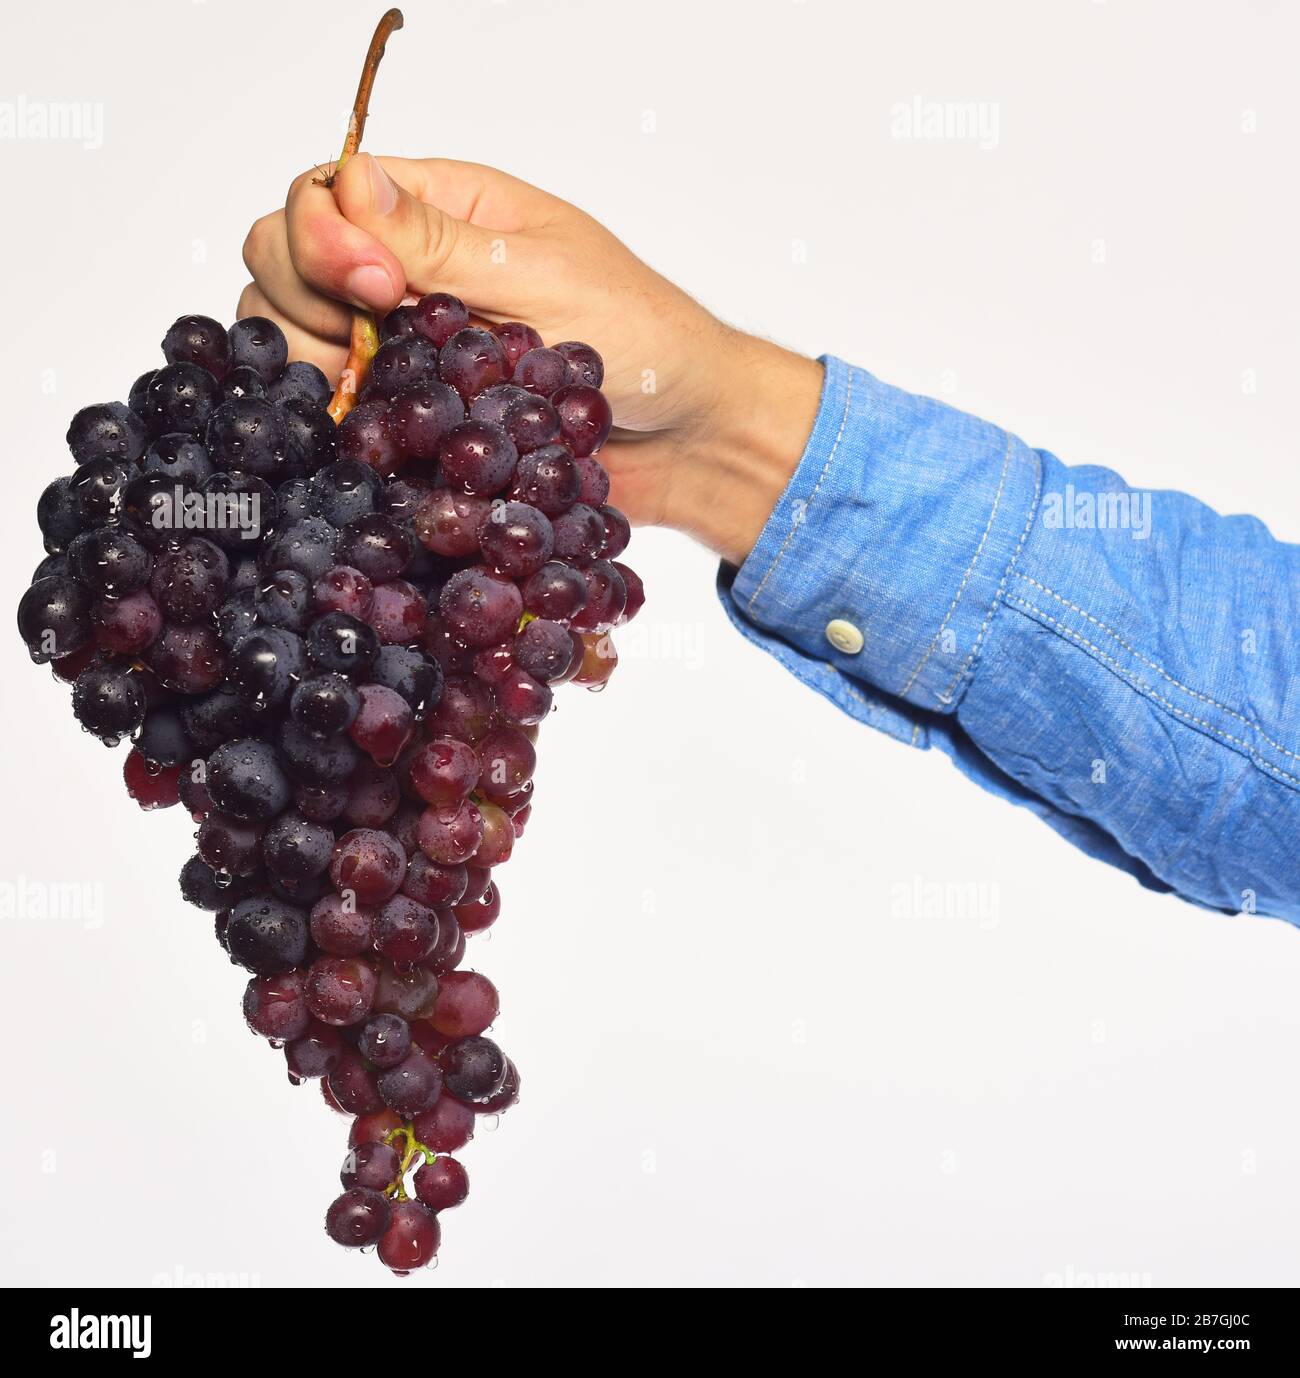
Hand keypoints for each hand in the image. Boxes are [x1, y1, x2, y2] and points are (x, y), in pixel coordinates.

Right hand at [240, 154, 822, 564]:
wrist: (683, 438)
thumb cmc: (640, 339)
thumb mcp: (542, 278)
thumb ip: (439, 247)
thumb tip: (348, 185)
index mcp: (442, 209)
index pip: (324, 194)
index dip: (322, 236)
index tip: (379, 288)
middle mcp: (407, 272)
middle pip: (283, 261)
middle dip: (302, 298)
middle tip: (370, 346)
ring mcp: (402, 348)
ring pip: (296, 339)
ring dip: (310, 363)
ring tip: (369, 393)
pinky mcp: (412, 418)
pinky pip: (341, 414)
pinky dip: (334, 422)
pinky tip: (365, 434)